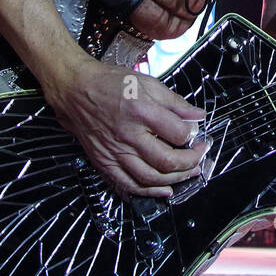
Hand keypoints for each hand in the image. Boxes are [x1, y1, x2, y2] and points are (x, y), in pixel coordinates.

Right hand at [47, 62, 207, 198]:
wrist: (75, 90)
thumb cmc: (110, 84)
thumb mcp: (147, 83)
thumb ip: (175, 102)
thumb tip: (197, 115)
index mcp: (141, 111)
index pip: (178, 133)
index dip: (193, 136)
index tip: (196, 134)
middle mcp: (128, 135)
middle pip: (167, 161)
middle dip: (190, 162)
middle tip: (199, 156)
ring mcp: (115, 151)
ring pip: (150, 178)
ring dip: (175, 179)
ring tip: (188, 173)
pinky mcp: (105, 162)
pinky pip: (129, 184)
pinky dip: (149, 191)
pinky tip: (164, 189)